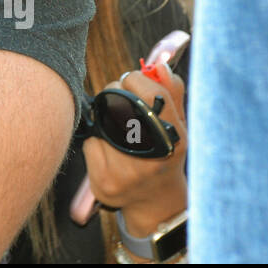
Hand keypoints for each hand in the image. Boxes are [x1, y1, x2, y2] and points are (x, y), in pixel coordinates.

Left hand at [81, 59, 187, 235]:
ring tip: (117, 132)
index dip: (136, 79)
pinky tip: (108, 152)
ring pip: (100, 123)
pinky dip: (95, 141)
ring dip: (104, 119)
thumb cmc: (165, 154)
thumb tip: (159, 66)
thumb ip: (172, 93)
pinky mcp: (105, 183)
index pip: (153, 95)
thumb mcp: (178, 125)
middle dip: (113, 93)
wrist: (156, 201)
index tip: (131, 80)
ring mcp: (128, 174)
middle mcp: (153, 160)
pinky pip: (89, 143)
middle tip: (118, 101)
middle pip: (119, 105)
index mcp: (175, 140)